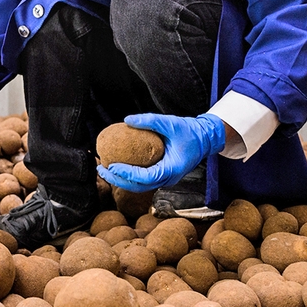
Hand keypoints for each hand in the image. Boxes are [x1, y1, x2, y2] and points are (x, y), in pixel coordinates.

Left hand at [97, 112, 225, 192]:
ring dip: (120, 180)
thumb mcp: (171, 123)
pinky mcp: (161, 175)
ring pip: (139, 186)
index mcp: (172, 169)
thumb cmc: (190, 131)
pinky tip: (116, 166)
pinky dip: (128, 176)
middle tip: (101, 170)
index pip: (146, 178)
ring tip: (104, 170)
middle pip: (138, 186)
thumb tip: (127, 120)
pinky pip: (142, 179)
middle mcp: (168, 178)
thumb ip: (150, 120)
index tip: (112, 166)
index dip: (127, 174)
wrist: (205, 138)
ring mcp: (164, 179)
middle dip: (117, 180)